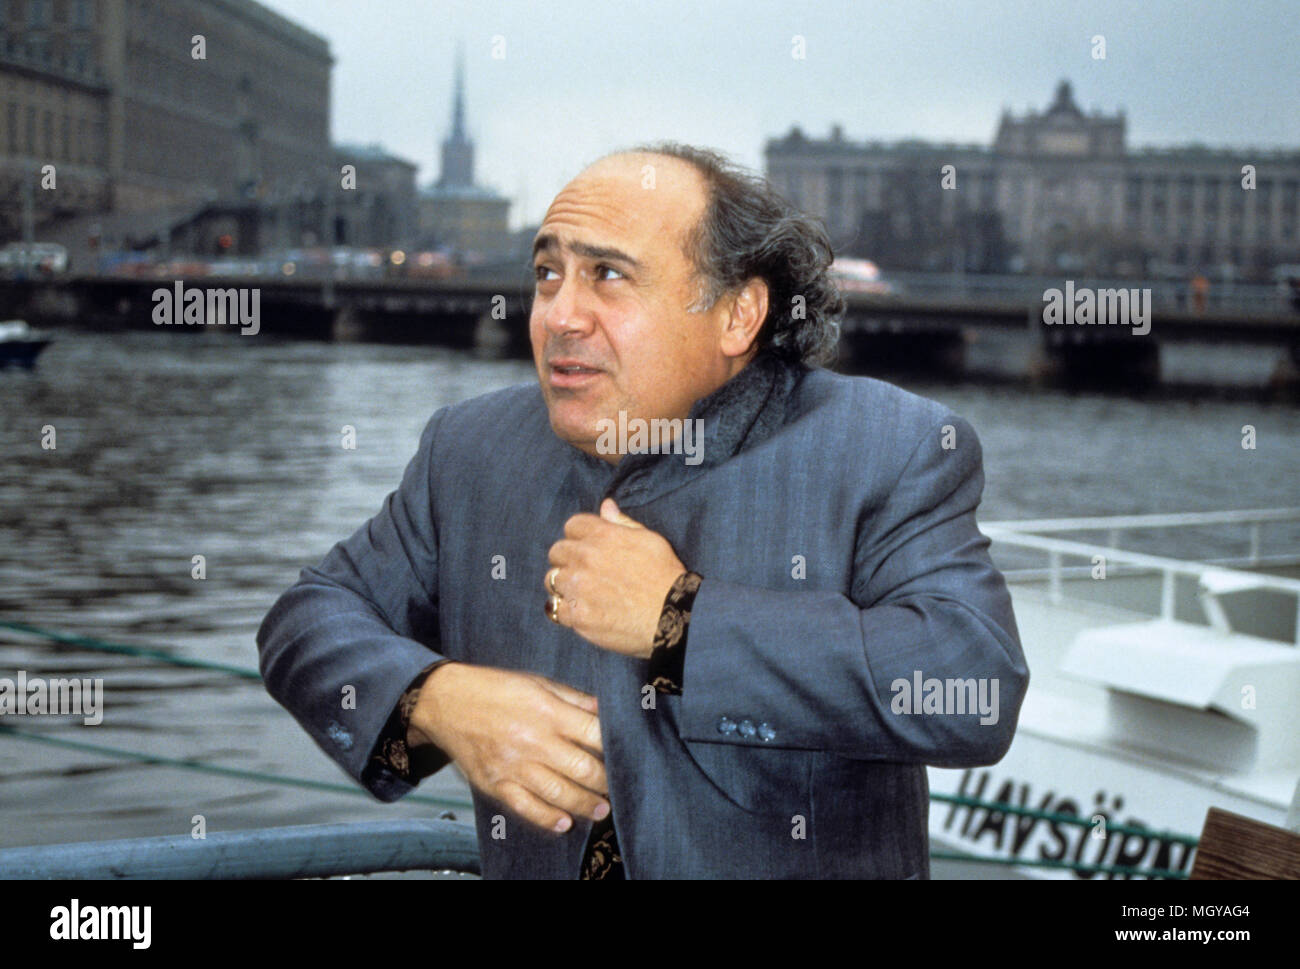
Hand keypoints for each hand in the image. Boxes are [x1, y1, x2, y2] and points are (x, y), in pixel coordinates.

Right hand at [408, 662, 607, 833]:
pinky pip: (526, 807)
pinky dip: (548, 818)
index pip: (593, 734)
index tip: (626, 755)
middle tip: (617, 787)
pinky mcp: (495, 783)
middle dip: (605, 781)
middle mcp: (532, 741)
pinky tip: (565, 823)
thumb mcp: (536, 682)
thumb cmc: (493, 688)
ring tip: (601, 809)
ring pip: (559, 793)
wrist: (444, 701)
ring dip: (585, 804)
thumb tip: (602, 710)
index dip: (614, 747)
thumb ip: (571, 698)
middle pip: (581, 769)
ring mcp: (513, 765)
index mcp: (546, 712)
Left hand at [545, 498, 686, 658]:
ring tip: (581, 593)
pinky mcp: (577, 615)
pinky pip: (555, 609)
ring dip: (563, 585)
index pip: (572, 525)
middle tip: (584, 572)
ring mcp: (579, 588)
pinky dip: (565, 611)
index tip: (587, 548)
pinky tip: (581, 612)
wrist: (673, 616)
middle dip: (568, 559)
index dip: (579, 536)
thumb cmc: (665, 576)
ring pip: (551, 580)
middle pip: (557, 551)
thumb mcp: (650, 540)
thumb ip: (622, 523)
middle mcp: (586, 558)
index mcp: (603, 535)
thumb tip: (606, 506)